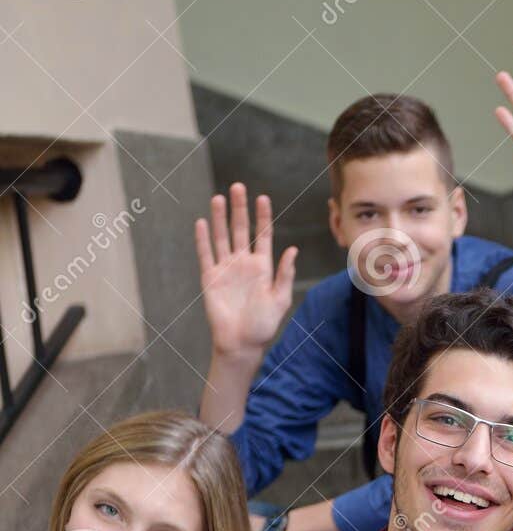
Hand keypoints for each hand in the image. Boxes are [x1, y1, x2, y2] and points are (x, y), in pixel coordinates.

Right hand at [195, 183, 297, 359]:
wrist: (240, 343)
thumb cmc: (263, 326)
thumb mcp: (279, 300)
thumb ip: (284, 274)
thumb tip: (292, 249)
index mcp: (262, 268)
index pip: (263, 236)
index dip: (262, 217)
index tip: (262, 197)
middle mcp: (243, 264)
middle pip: (241, 230)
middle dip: (239, 209)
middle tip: (237, 187)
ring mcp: (226, 269)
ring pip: (222, 237)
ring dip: (220, 217)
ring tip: (218, 198)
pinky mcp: (210, 278)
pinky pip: (206, 254)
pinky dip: (203, 239)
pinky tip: (202, 222)